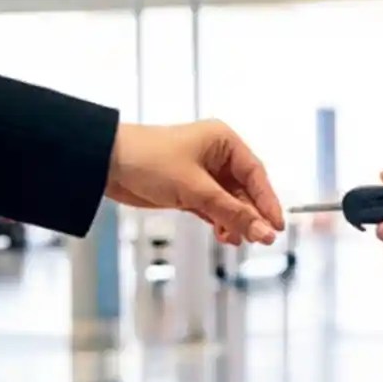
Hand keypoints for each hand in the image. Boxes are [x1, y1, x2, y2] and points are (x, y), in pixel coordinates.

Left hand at [106, 120, 283, 245]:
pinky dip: (219, 222)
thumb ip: (232, 213)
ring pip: (229, 202)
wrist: (105, 164)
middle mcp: (216, 155)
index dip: (268, 202)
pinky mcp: (188, 189)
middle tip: (260, 239)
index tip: (277, 226)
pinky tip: (224, 235)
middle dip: (251, 216)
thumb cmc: (149, 160)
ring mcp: (202, 173)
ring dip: (235, 221)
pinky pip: (213, 208)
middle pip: (245, 191)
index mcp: (224, 141)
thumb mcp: (196, 189)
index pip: (256, 174)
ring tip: (238, 240)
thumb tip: (264, 232)